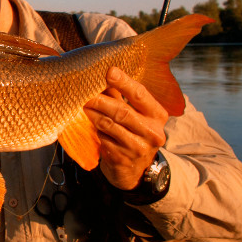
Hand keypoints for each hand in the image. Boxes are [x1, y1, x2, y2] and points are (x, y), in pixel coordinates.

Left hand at [84, 66, 167, 189]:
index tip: (109, 71)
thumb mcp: (136, 116)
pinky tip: (90, 126)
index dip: (124, 82)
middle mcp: (152, 132)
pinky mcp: (122, 159)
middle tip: (85, 93)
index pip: (140, 95)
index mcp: (158, 116)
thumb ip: (121, 97)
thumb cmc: (133, 134)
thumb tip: (104, 74)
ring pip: (109, 125)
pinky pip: (103, 139)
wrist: (135, 170)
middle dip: (101, 100)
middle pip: (122, 111)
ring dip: (93, 114)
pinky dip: (95, 130)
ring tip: (83, 105)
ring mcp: (138, 148)